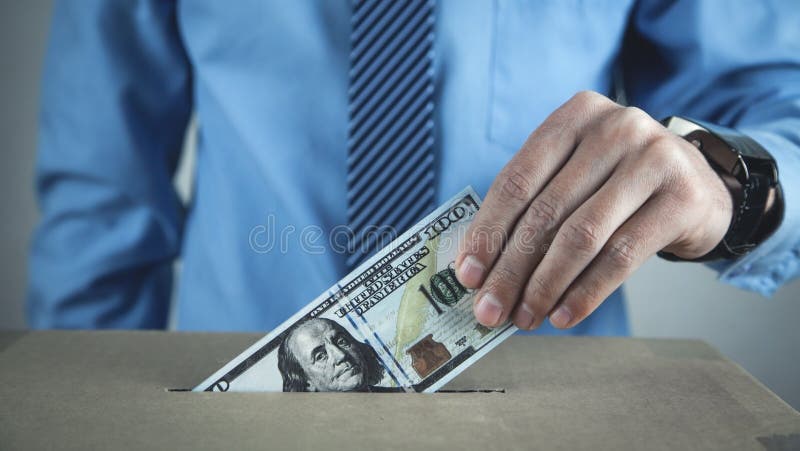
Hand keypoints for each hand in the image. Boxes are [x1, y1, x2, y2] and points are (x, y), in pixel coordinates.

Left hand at [456, 91, 732, 329]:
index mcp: (574, 116)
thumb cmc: (619, 185)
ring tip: (526, 317)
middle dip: (511, 269)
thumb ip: (532, 207)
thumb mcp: (575, 176)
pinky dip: (586, 292)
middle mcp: (615, 128)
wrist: (700, 185)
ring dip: (545, 286)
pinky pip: (621, 257)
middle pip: (546, 212)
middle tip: (491, 309)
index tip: (468, 275)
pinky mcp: (682, 197)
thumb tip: (479, 268)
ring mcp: (653, 158)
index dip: (488, 232)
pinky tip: (564, 315)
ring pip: (582, 236)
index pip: (516, 180)